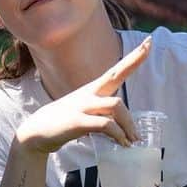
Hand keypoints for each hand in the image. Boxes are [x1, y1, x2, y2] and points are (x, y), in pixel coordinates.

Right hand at [14, 37, 151, 155]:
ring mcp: (82, 106)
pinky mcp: (77, 121)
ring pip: (116, 105)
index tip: (148, 42)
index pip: (115, 71)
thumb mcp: (85, 113)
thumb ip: (103, 114)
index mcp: (92, 90)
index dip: (132, 58)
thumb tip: (124, 125)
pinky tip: (122, 143)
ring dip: (129, 124)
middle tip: (150, 45)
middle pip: (114, 75)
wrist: (37, 132)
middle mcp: (88, 93)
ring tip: (133, 140)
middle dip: (133, 60)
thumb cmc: (64, 122)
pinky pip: (106, 125)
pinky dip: (118, 135)